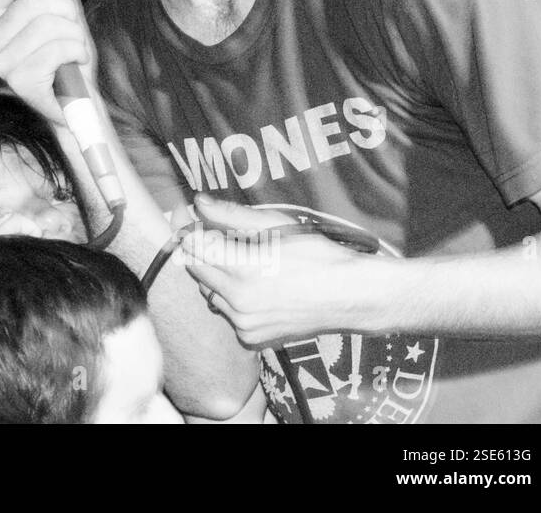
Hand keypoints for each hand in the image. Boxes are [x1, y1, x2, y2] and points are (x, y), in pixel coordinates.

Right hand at [0, 0, 92, 123]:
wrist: (78, 105)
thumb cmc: (70, 65)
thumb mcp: (69, 22)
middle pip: (33, 1)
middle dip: (66, 13)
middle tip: (74, 33)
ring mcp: (1, 64)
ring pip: (46, 25)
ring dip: (74, 37)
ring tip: (74, 52)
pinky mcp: (19, 81)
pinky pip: (56, 49)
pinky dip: (76, 52)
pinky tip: (74, 64)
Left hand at [181, 195, 376, 347]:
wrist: (350, 297)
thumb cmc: (317, 255)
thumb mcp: (276, 225)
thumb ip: (231, 216)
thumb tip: (198, 202)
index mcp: (242, 269)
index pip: (192, 245)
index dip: (190, 228)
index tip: (193, 218)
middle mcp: (237, 301)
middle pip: (195, 269)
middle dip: (203, 251)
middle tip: (224, 239)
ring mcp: (243, 324)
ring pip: (209, 292)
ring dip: (217, 277)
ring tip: (246, 265)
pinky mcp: (251, 338)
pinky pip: (226, 313)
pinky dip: (232, 300)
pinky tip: (257, 289)